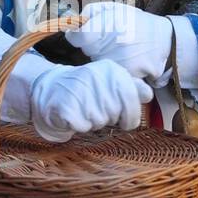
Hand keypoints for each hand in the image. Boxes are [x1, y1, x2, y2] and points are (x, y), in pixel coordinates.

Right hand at [30, 59, 151, 142]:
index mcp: (112, 70)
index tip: (124, 118)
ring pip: (100, 122)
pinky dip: (78, 126)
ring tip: (83, 109)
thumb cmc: (86, 89)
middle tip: (96, 109)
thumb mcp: (110, 82)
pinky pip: (83, 127)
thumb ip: (131, 88)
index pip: (132, 98)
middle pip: (116, 113)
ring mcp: (80, 90)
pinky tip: (73, 115)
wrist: (50, 88)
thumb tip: (147, 95)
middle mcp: (97, 77)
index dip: (130, 114)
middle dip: (108, 118)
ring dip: (92, 122)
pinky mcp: (66, 106)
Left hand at [64, 1, 173, 84]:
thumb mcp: (115, 8)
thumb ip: (91, 12)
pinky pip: (110, 74)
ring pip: (97, 63)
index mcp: (107, 25)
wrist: (165, 40)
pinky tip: (126, 61)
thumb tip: (72, 22)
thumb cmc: (137, 23)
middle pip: (87, 50)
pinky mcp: (125, 76)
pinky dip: (114, 69)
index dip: (78, 35)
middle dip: (93, 44)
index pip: (77, 37)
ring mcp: (118, 63)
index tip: (84, 33)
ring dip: (103, 57)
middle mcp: (111, 46)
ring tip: (119, 49)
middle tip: (109, 39)